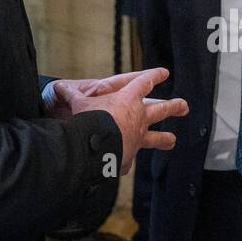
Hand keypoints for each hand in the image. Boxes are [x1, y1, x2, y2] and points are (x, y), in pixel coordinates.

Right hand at [53, 67, 186, 173]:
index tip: (164, 73)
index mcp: (128, 100)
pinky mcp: (130, 156)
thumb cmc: (88, 120)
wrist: (93, 146)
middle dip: (173, 107)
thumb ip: (71, 94)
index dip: (154, 77)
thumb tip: (57, 87)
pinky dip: (126, 162)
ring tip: (173, 140)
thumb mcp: (79, 103)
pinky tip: (125, 167)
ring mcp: (138, 138)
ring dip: (165, 138)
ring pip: (157, 138)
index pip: (144, 83)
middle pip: (161, 110)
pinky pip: (129, 159)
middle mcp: (138, 118)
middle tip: (184, 105)